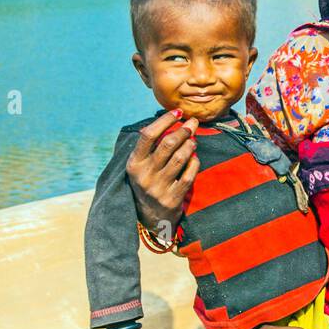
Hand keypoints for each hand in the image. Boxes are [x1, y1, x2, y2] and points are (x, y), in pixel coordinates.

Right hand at [126, 109, 199, 238]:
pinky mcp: (172, 198)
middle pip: (167, 144)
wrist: (150, 216)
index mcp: (134, 163)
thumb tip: (173, 119)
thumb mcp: (142, 165)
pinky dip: (194, 163)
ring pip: (180, 158)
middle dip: (183, 130)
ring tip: (194, 139)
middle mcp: (144, 175)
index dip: (165, 121)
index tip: (178, 112)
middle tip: (193, 123)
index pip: (148, 135)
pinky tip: (195, 158)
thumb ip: (151, 146)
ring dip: (191, 144)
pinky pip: (189, 175)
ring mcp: (158, 187)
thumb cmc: (149, 181)